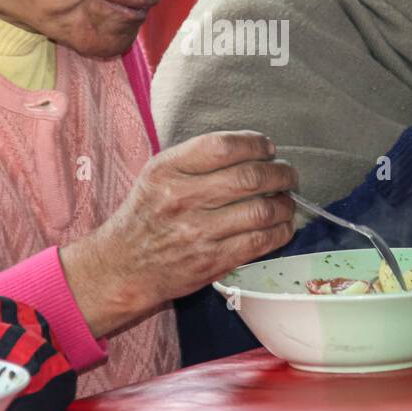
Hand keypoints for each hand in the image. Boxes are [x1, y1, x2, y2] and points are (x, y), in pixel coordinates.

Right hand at [62, 130, 298, 335]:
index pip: (223, 146)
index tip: (268, 148)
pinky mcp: (212, 261)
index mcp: (167, 170)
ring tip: (287, 201)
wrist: (123, 266)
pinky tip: (282, 226)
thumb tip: (253, 150)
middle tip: (288, 175)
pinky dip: (280, 232)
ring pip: (261, 211)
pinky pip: (259, 243)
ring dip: (285, 204)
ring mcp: (198, 232)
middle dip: (280, 174)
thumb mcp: (157, 175)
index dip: (255, 144)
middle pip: (249, 178)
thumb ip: (197, 159)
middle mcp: (182, 198)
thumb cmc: (146, 214)